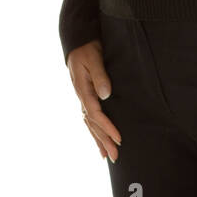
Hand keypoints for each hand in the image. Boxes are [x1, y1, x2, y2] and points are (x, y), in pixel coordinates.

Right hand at [67, 40, 120, 161]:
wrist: (78, 40)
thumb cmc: (86, 47)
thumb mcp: (93, 58)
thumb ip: (100, 75)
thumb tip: (106, 94)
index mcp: (82, 88)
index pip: (95, 113)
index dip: (107, 127)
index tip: (119, 139)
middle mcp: (81, 95)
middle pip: (92, 123)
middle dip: (104, 140)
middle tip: (115, 156)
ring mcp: (83, 96)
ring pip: (89, 123)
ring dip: (98, 140)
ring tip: (107, 156)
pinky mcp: (86, 95)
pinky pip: (89, 118)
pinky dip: (94, 130)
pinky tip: (99, 140)